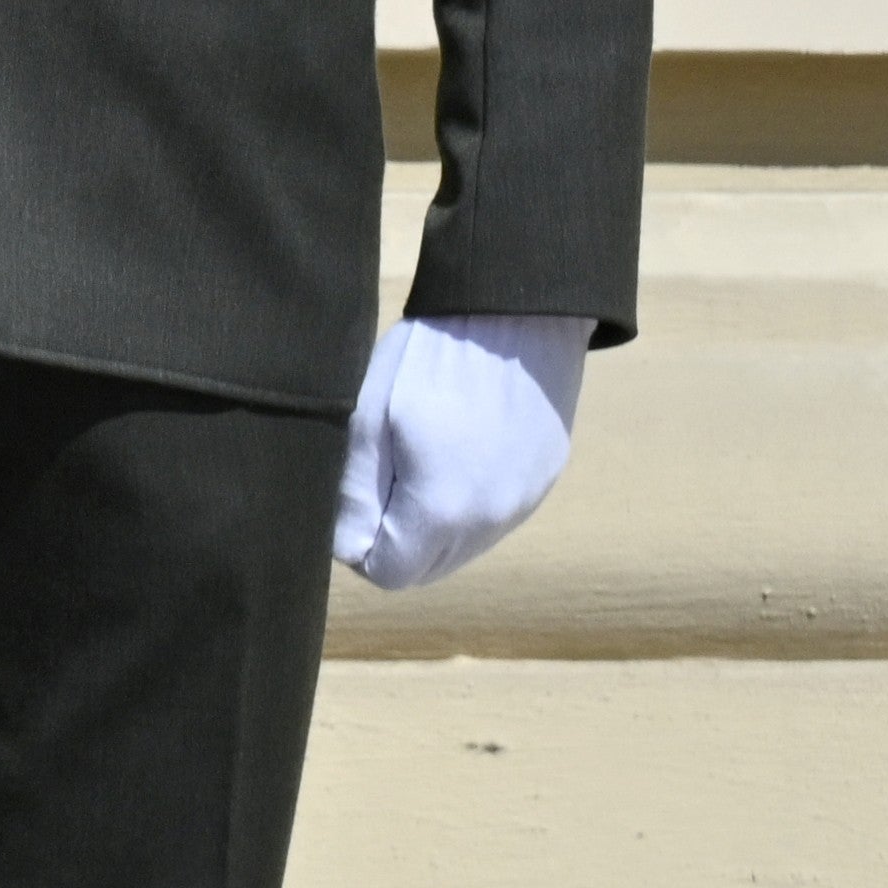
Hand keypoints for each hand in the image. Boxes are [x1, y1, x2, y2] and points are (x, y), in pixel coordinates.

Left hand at [334, 311, 586, 590]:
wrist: (515, 314)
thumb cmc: (431, 361)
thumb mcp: (370, 423)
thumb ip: (355, 497)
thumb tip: (344, 552)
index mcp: (445, 512)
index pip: (388, 573)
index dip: (358, 545)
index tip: (352, 499)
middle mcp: (494, 519)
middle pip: (427, 567)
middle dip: (393, 538)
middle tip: (381, 475)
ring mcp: (525, 500)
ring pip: (462, 546)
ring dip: (431, 523)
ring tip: (417, 457)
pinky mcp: (543, 478)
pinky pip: (495, 516)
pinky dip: (467, 501)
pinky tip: (455, 450)